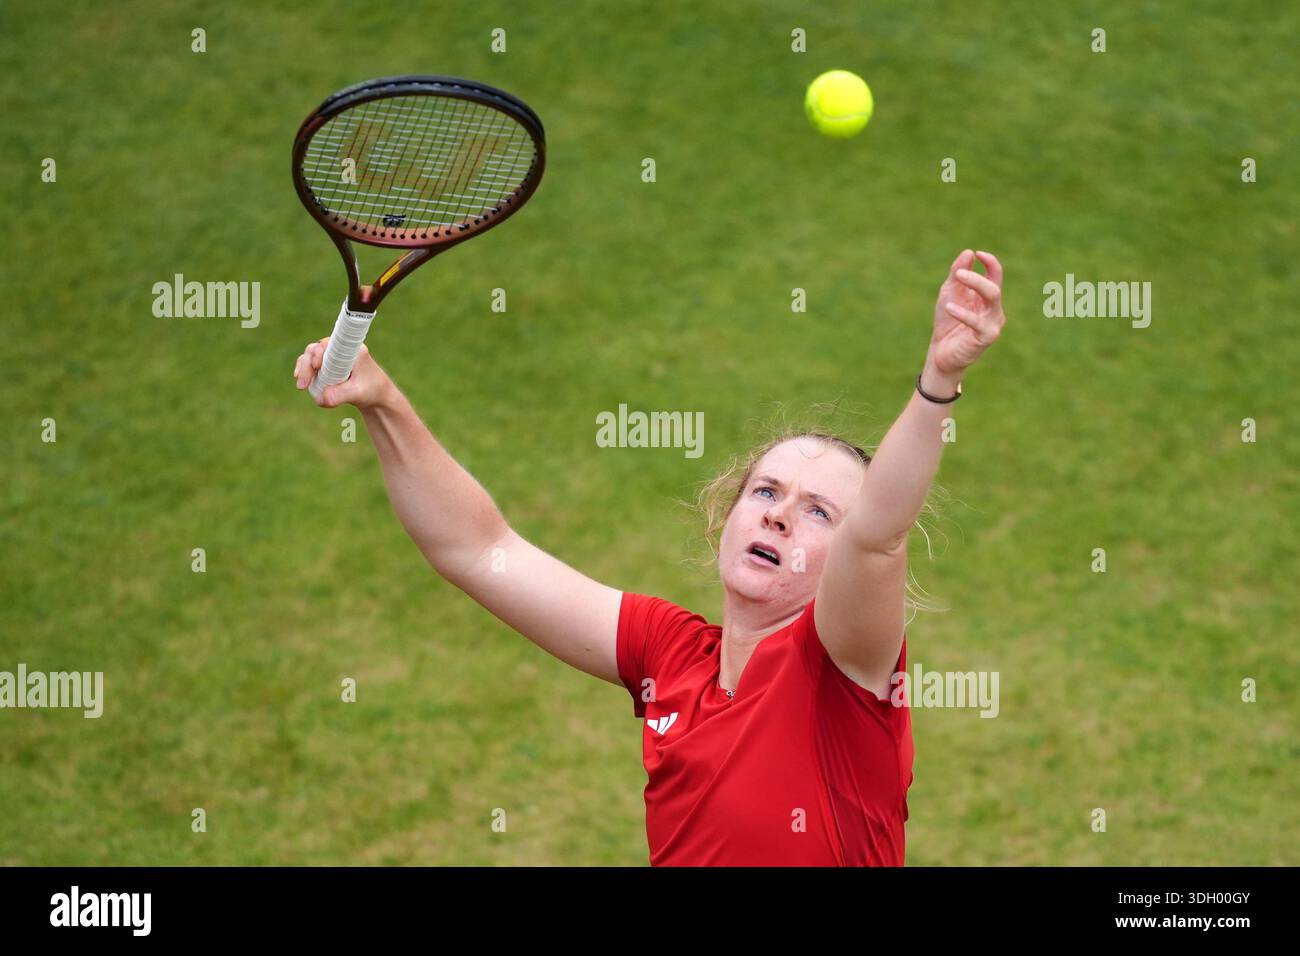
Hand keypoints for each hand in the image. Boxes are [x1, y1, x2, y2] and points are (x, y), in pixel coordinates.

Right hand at [293, 338, 392, 408]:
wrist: (377, 396)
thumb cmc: (372, 390)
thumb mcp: (357, 393)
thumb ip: (339, 395)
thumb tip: (319, 398)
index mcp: (352, 350)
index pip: (330, 344)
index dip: (319, 352)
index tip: (316, 365)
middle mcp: (340, 350)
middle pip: (316, 350)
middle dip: (306, 365)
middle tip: (303, 384)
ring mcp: (332, 357)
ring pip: (310, 357)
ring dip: (303, 370)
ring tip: (302, 386)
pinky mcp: (327, 366)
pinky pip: (311, 365)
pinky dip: (305, 373)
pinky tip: (303, 384)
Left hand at [929, 249, 1005, 377]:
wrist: (941, 353)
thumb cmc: (947, 323)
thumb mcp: (949, 294)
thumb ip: (957, 275)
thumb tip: (968, 252)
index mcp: (987, 298)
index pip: (996, 276)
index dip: (991, 263)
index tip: (978, 254)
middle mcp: (994, 309)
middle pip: (993, 287)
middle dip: (977, 277)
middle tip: (958, 273)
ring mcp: (993, 323)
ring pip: (993, 298)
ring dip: (975, 285)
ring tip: (957, 278)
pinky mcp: (987, 337)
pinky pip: (977, 322)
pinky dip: (963, 313)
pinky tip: (949, 307)